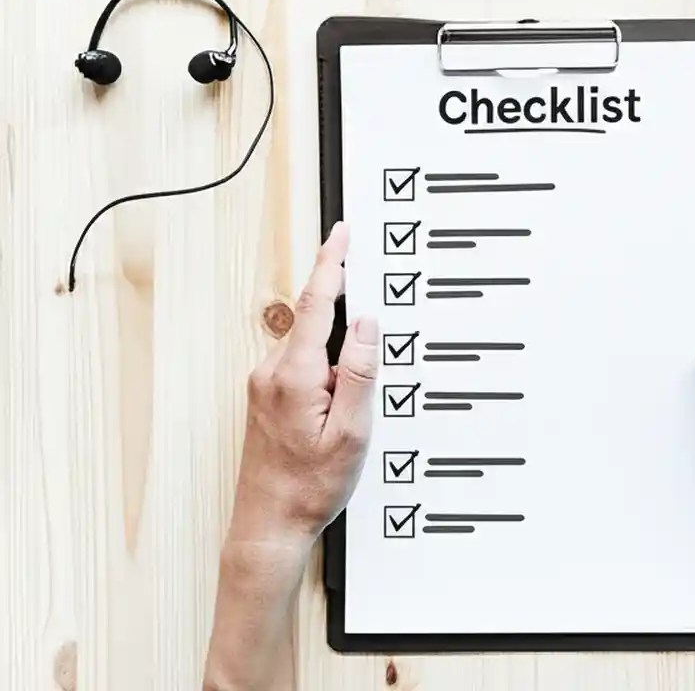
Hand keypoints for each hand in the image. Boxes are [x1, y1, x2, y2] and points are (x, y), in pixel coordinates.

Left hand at [234, 222, 379, 545]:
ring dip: (336, 369)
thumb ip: (359, 372)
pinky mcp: (265, 399)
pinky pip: (301, 370)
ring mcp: (263, 386)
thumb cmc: (308, 487)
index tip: (340, 234)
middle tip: (361, 383)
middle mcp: (270, 373)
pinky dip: (325, 381)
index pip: (315, 305)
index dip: (331, 264)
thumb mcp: (351, 432)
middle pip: (315, 327)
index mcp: (293, 376)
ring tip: (347, 420)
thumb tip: (365, 324)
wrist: (267, 525)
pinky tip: (334, 419)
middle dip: (346, 336)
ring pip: (310, 352)